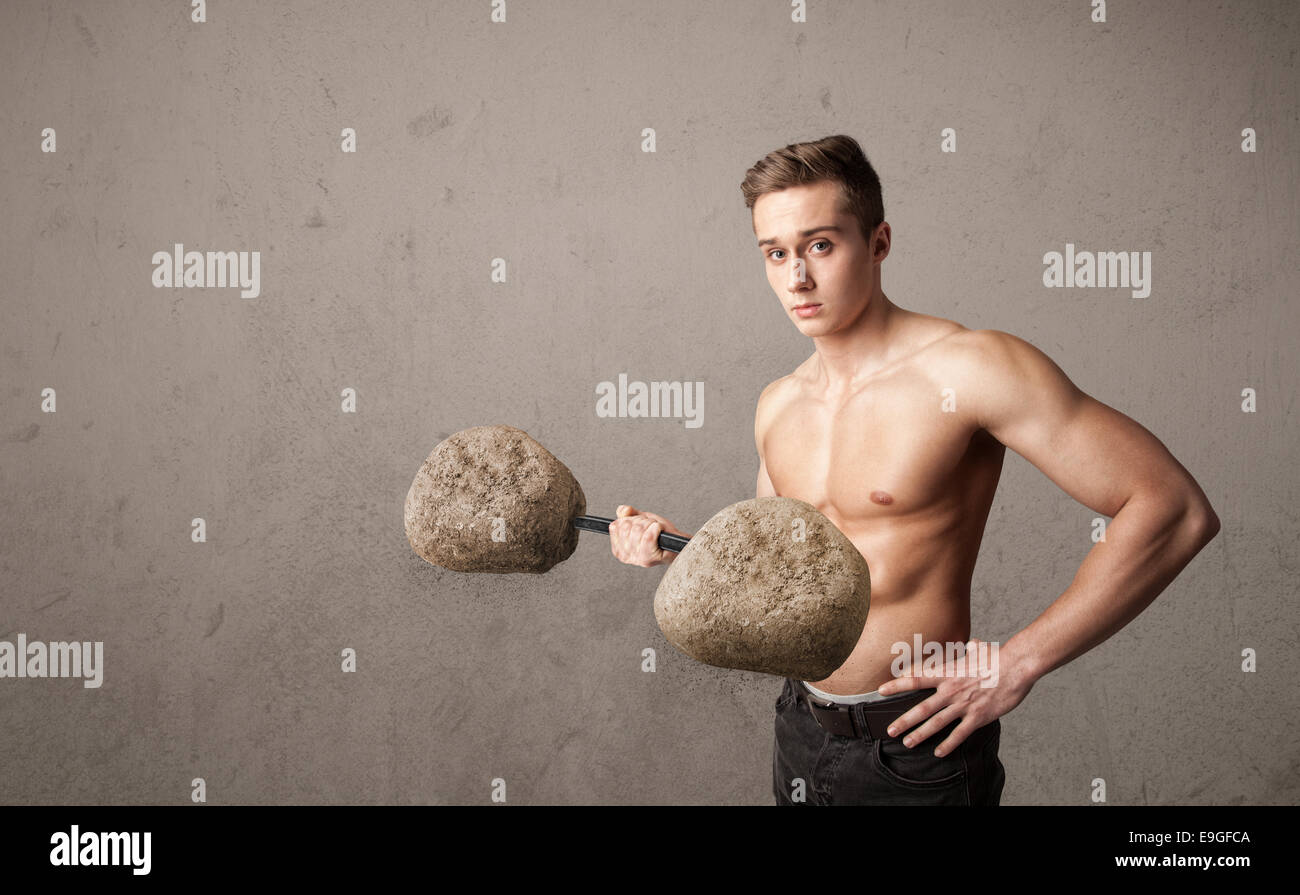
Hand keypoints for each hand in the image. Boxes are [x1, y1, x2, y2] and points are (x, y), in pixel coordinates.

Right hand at [608, 505, 686, 566]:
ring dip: (649, 524)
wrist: (676, 543)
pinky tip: (658, 530)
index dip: (629, 519)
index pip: (616, 526)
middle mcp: (625, 556)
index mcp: (619, 548)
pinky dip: (656, 528)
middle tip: (649, 526)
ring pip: (637, 530)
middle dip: (641, 521)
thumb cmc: (660, 533)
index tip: (638, 523)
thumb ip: (630, 513)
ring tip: (655, 529)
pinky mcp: (648, 559)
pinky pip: (648, 537)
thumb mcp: (642, 519)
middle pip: (626, 527)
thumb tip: (622, 511)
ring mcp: (636, 558)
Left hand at [874, 638, 1035, 757]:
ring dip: (920, 734)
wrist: (1016, 666)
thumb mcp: (980, 649)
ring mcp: (963, 704)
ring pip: (937, 723)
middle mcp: (951, 690)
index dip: (897, 685)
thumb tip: (974, 643)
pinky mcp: (978, 717)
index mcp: (948, 673)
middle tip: (889, 730)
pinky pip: (959, 734)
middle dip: (904, 720)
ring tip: (907, 743)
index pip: (916, 679)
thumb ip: (971, 649)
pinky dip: (948, 744)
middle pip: (922, 708)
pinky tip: (939, 752)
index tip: (881, 690)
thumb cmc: (998, 657)